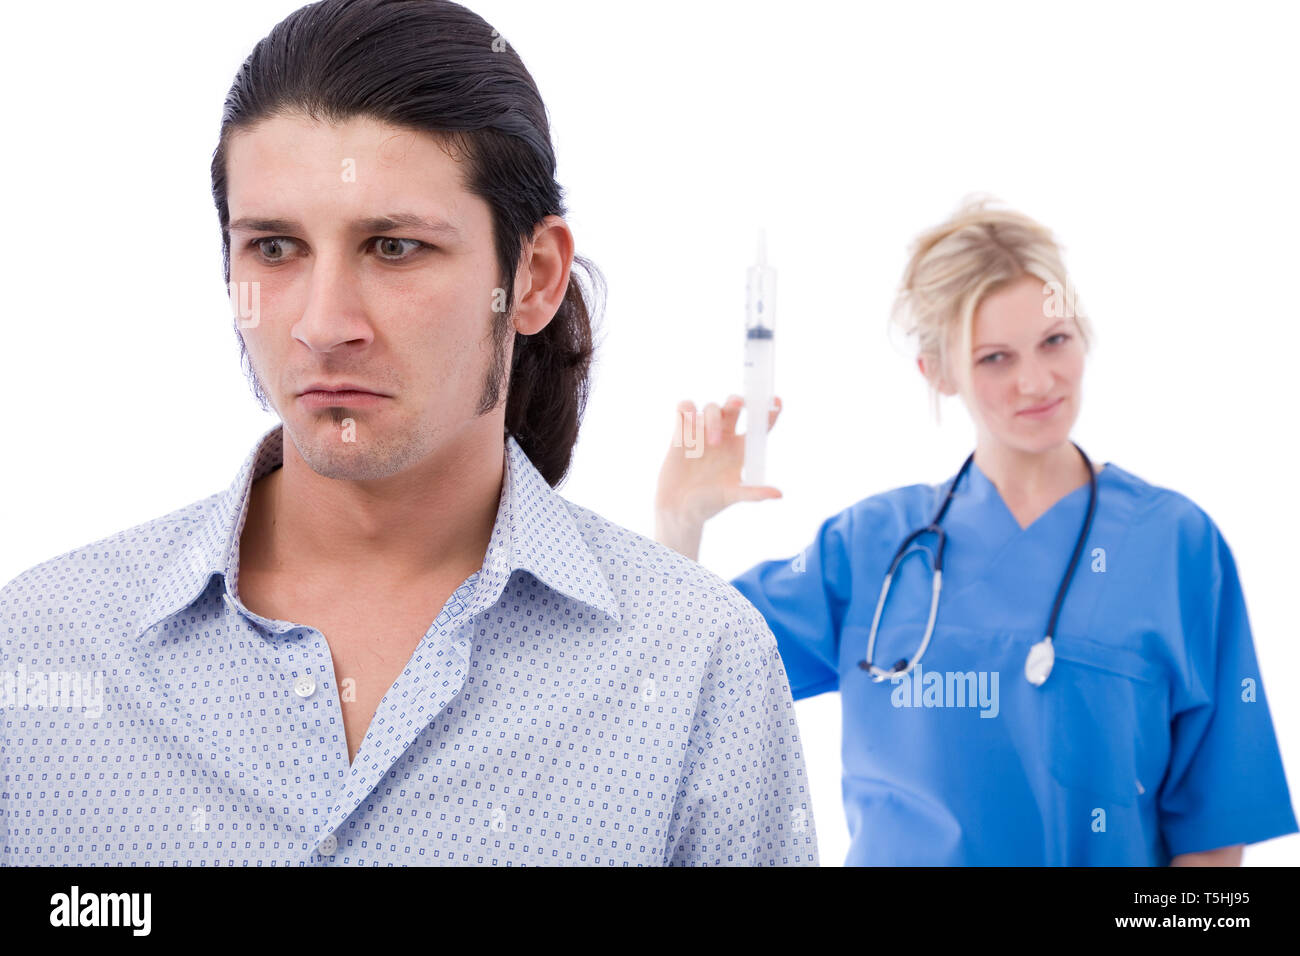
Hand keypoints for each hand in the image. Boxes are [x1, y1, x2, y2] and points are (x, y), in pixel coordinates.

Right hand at [655, 394, 783, 528]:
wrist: (679, 508)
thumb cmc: (708, 503)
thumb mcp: (732, 496)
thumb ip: (754, 493)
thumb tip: (779, 494)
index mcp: (740, 449)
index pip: (759, 426)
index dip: (769, 411)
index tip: (776, 401)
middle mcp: (724, 437)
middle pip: (734, 408)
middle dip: (737, 401)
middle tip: (737, 404)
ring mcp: (702, 433)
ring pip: (711, 407)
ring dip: (713, 418)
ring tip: (712, 441)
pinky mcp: (681, 432)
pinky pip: (685, 409)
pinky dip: (687, 409)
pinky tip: (689, 423)